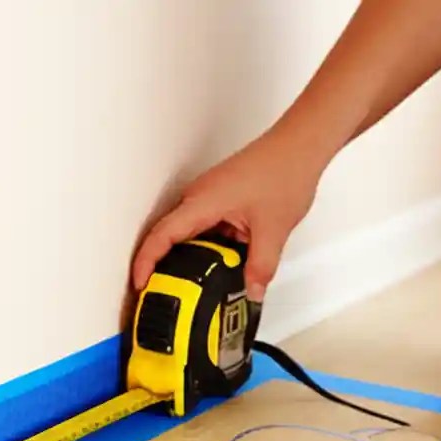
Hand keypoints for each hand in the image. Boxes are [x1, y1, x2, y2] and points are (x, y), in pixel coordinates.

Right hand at [130, 130, 325, 300]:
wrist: (300, 146)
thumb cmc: (284, 170)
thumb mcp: (273, 229)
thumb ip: (261, 266)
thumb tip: (251, 290)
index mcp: (202, 202)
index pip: (161, 236)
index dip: (146, 262)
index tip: (140, 284)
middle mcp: (199, 198)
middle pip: (169, 237)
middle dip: (164, 267)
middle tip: (167, 294)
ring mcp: (208, 197)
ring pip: (189, 234)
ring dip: (191, 258)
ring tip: (195, 286)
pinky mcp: (220, 198)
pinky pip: (204, 228)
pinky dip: (208, 247)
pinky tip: (222, 263)